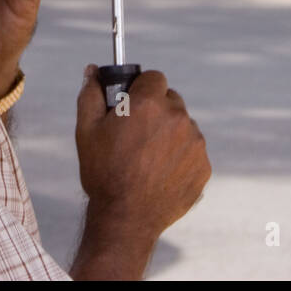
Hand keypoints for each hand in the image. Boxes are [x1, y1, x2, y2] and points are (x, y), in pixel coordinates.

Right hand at [74, 66, 211, 247]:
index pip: (154, 78)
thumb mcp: (87, 131)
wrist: (126, 219)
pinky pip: (192, 151)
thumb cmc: (104, 173)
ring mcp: (194, 142)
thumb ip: (91, 94)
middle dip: (156, 110)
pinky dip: (180, 157)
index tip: (132, 104)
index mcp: (150, 103)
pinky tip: (160, 173)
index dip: (141, 89)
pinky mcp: (203, 165)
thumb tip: (92, 71)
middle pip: (171, 100)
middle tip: (137, 133)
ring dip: (169, 134)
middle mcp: (178, 117)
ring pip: (183, 126)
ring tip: (148, 158)